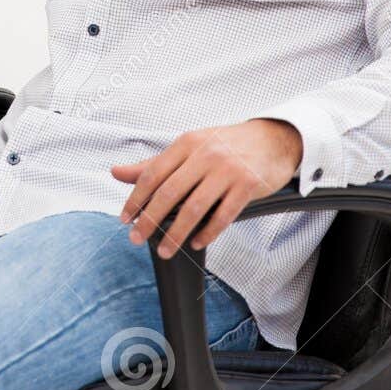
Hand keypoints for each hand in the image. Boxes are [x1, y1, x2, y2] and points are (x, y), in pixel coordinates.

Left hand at [112, 119, 302, 259]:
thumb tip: (117, 172)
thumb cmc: (226, 144)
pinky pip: (223, 216)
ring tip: (165, 250)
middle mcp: (205, 155)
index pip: (153, 173)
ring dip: (176, 234)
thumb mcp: (189, 146)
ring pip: (194, 208)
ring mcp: (227, 170)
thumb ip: (155, 163)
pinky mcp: (247, 186)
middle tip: (136, 238)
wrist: (273, 139)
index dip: (136, 198)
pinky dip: (208, 233)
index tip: (125, 218)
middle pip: (169, 193)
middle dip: (150, 220)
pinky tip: (197, 243)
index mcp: (187, 143)